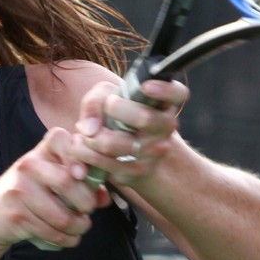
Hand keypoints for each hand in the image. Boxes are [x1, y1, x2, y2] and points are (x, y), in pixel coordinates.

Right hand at [0, 127, 110, 251]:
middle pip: (68, 182)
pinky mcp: (16, 215)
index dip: (79, 155)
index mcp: (42, 150)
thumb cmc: (32, 191)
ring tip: (81, 226)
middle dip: (86, 203)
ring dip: (79, 226)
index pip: (62, 140)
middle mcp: (28, 165)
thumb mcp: (53, 178)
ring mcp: (19, 190)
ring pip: (62, 215)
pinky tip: (69, 237)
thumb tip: (104, 197)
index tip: (84, 174)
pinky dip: (67, 239)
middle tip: (88, 210)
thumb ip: (83, 183)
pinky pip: (51, 232)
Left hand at [71, 79, 187, 187]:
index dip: (165, 89)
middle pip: (145, 118)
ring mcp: (155, 152)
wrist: (129, 152)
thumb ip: (96, 100)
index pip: (177, 93)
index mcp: (164, 102)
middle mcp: (166, 127)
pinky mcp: (139, 172)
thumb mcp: (107, 96)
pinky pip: (105, 164)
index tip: (145, 86)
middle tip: (103, 108)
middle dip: (114, 110)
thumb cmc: (118, 115)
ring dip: (89, 137)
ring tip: (82, 131)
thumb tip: (90, 128)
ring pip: (114, 144)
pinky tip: (81, 146)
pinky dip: (85, 154)